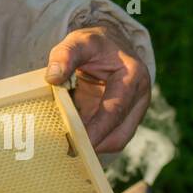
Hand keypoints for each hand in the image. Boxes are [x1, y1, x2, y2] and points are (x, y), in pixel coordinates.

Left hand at [45, 24, 150, 153]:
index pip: (115, 110)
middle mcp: (139, 97)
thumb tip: (52, 76)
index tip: (78, 142)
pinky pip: (108, 136)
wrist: (111, 44)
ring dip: (93, 146)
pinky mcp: (122, 119)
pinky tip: (72, 142)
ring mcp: (133, 111)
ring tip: (67, 149)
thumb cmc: (96, 43)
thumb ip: (65, 55)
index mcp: (132, 76)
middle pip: (120, 133)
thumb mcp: (79, 41)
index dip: (97, 129)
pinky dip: (92, 141)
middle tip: (67, 151)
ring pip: (116, 140)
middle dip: (95, 144)